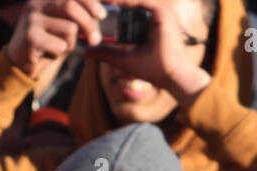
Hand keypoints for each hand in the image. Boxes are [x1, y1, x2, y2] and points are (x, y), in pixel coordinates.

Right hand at [6, 0, 106, 82]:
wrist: (18, 61)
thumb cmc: (47, 40)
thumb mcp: (62, 23)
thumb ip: (78, 14)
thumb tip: (105, 11)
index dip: (91, 2)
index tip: (103, 15)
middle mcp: (36, 3)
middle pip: (71, 7)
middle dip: (88, 24)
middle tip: (96, 40)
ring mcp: (31, 19)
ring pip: (69, 29)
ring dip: (70, 43)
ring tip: (59, 47)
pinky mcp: (30, 37)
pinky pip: (60, 45)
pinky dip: (59, 54)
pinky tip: (48, 54)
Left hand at [82, 0, 211, 106]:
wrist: (170, 76)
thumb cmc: (152, 69)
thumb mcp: (122, 59)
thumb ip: (106, 53)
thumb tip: (86, 52)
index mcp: (149, 23)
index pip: (127, 10)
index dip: (111, 9)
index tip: (92, 8)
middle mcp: (156, 15)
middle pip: (130, 3)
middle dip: (112, 2)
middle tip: (92, 1)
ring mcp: (161, 12)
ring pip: (133, 1)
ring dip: (116, 1)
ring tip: (97, 0)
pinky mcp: (163, 13)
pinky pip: (140, 3)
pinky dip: (125, 2)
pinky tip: (110, 3)